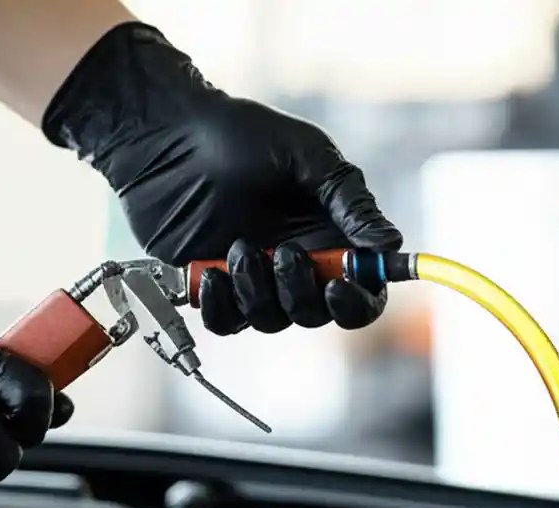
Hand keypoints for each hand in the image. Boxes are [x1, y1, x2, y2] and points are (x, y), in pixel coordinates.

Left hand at [42, 22, 401, 334]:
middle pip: (317, 314)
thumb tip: (390, 243)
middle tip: (284, 253)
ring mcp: (254, 277)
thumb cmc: (239, 135)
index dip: (358, 300)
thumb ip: (350, 202)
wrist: (168, 137)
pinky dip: (223, 305)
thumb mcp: (308, 156)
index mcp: (329, 235)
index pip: (362, 290)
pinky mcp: (213, 285)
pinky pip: (227, 322)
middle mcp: (296, 263)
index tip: (339, 285)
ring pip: (272, 320)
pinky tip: (213, 272)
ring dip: (259, 291)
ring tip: (238, 247)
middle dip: (301, 292)